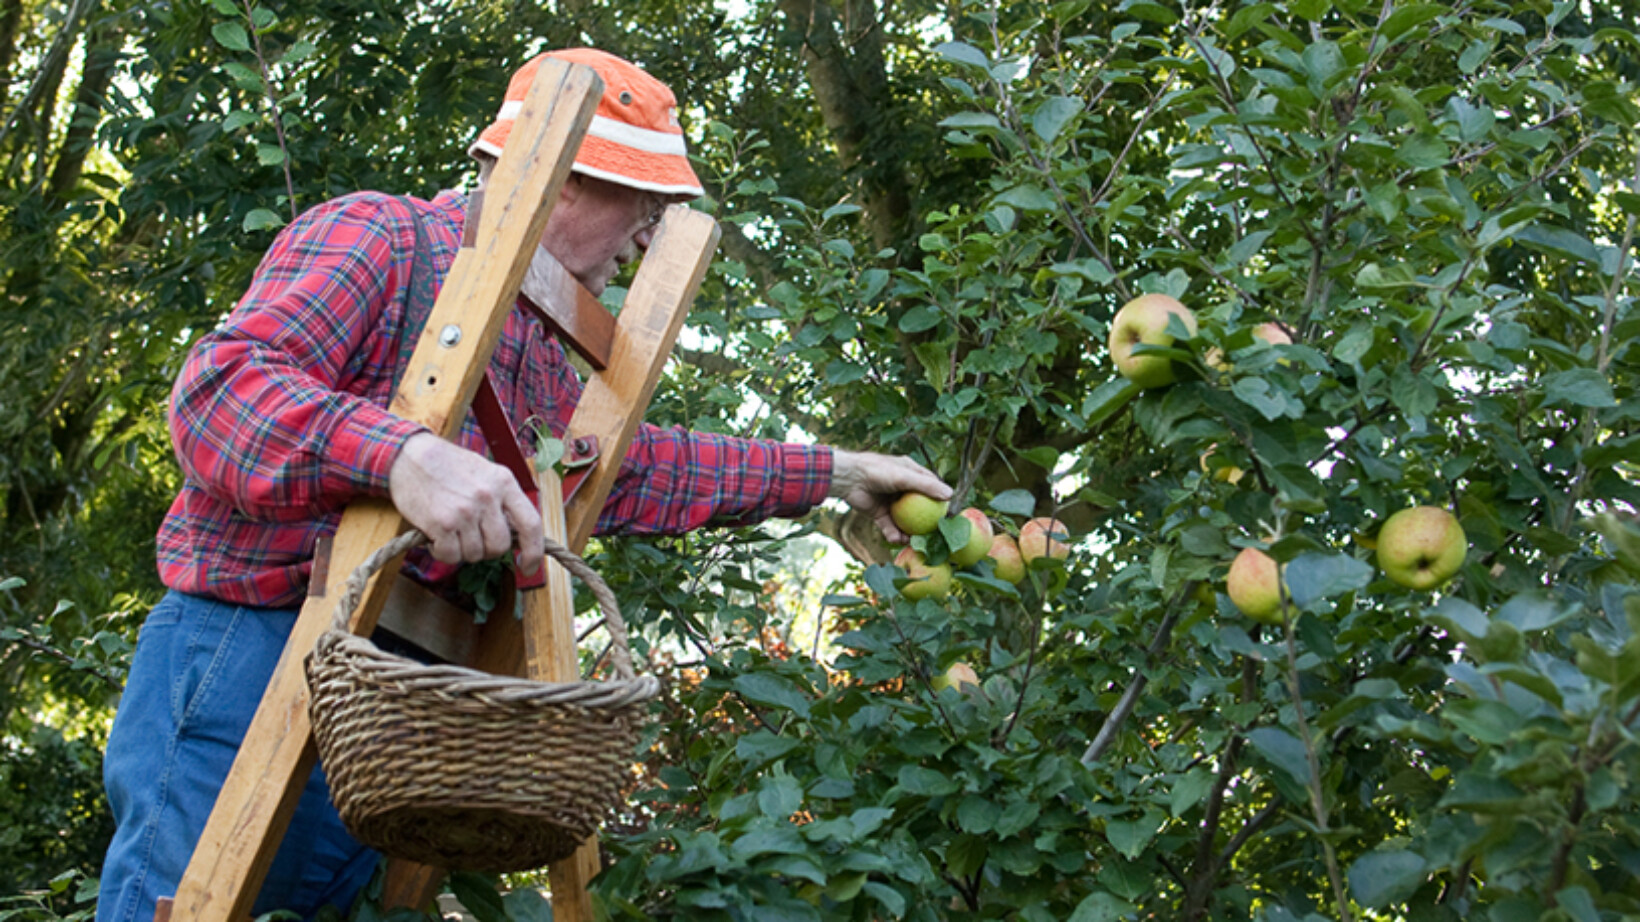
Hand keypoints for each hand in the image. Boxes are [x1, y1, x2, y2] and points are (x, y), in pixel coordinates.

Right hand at [387, 432, 544, 576]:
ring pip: (475, 554)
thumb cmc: (448, 464)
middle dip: (487, 550)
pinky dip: (443, 553)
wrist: (409, 456)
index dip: (534, 552)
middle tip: (471, 537)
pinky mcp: (441, 524)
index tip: (528, 567)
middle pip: (500, 546)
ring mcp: (465, 512)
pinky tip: (437, 537)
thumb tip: (517, 534)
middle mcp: (487, 497)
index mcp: (504, 482)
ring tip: (451, 531)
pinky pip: (451, 556)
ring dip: (462, 550)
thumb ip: (503, 499)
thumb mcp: (486, 471)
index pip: (531, 524)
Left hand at [828, 448, 952, 543]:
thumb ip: (926, 486)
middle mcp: (902, 487)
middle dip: (926, 521)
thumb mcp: (904, 476)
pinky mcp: (879, 513)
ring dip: (910, 531)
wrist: (848, 479)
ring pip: (905, 520)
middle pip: (919, 507)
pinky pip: (890, 526)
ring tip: (914, 541)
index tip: (948, 513)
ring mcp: (891, 501)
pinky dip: (893, 534)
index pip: (931, 486)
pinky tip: (897, 540)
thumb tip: (950, 495)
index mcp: (910, 472)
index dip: (940, 498)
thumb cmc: (877, 471)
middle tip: (933, 533)